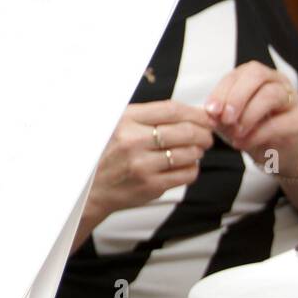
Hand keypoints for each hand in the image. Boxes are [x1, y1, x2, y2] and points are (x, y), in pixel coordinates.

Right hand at [88, 100, 215, 219]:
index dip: (195, 113)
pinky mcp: (150, 185)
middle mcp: (132, 141)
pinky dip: (193, 168)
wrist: (91, 187)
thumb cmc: (106, 153)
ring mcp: (142, 165)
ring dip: (199, 151)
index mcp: (125, 120)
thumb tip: (187, 113)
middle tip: (206, 136)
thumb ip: (146, 116)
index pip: (171, 110)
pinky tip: (185, 165)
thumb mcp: (116, 125)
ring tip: (195, 150)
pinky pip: (186, 174)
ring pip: (190, 153)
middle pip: (185, 131)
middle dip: (203, 133)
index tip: (205, 117)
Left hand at [206, 60, 297, 176]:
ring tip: (234, 132)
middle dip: (236, 97)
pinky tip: (242, 143)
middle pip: (257, 77)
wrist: (274, 152)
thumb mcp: (227, 119)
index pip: (237, 74)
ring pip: (270, 95)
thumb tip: (211, 113)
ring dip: (248, 115)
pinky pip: (278, 123)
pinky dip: (256, 134)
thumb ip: (218, 113)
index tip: (210, 110)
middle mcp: (275, 81)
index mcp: (255, 76)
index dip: (222, 91)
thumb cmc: (248, 129)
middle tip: (224, 118)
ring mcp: (291, 99)